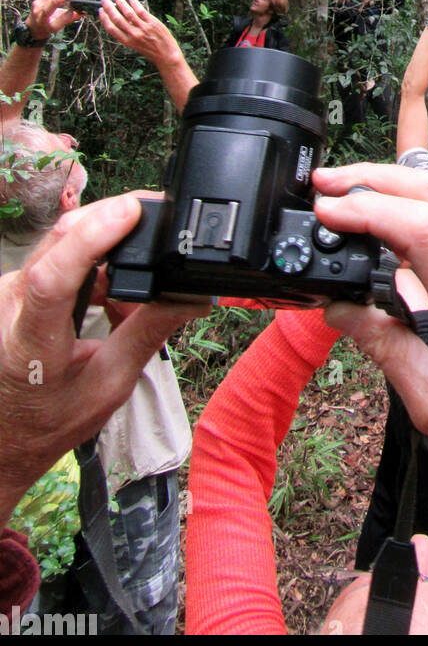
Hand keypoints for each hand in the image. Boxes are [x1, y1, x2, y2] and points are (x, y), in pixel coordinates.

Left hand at [0, 194, 206, 518]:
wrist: (6, 433)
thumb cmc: (50, 419)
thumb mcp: (110, 386)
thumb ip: (148, 334)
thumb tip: (190, 296)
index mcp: (32, 344)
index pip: (53, 277)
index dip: (92, 238)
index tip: (130, 212)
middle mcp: (10, 306)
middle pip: (62, 240)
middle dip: (116, 222)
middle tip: (164, 219)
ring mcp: (9, 289)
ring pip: (65, 239)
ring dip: (111, 248)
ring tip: (139, 286)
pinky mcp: (17, 282)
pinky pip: (61, 252)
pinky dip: (97, 261)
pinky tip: (116, 291)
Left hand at [24, 0, 81, 41]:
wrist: (34, 28)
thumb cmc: (47, 28)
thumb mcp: (58, 27)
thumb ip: (69, 19)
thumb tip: (82, 13)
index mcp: (42, 20)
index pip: (49, 9)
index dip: (58, 2)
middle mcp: (37, 11)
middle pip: (51, 0)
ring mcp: (36, 5)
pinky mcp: (37, 0)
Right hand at [99, 0, 180, 66]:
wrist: (167, 55)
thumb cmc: (151, 51)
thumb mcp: (135, 45)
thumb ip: (127, 33)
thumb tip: (120, 18)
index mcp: (127, 42)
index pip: (111, 28)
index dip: (104, 18)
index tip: (101, 11)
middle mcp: (133, 35)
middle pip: (117, 18)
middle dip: (108, 8)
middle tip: (104, 0)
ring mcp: (143, 28)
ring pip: (128, 12)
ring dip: (121, 3)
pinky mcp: (152, 23)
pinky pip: (141, 11)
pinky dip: (134, 4)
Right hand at [310, 165, 427, 500]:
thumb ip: (384, 347)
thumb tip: (340, 311)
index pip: (420, 227)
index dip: (369, 209)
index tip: (327, 212)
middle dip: (372, 180)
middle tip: (323, 184)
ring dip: (393, 187)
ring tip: (346, 194)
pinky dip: (415, 205)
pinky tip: (387, 216)